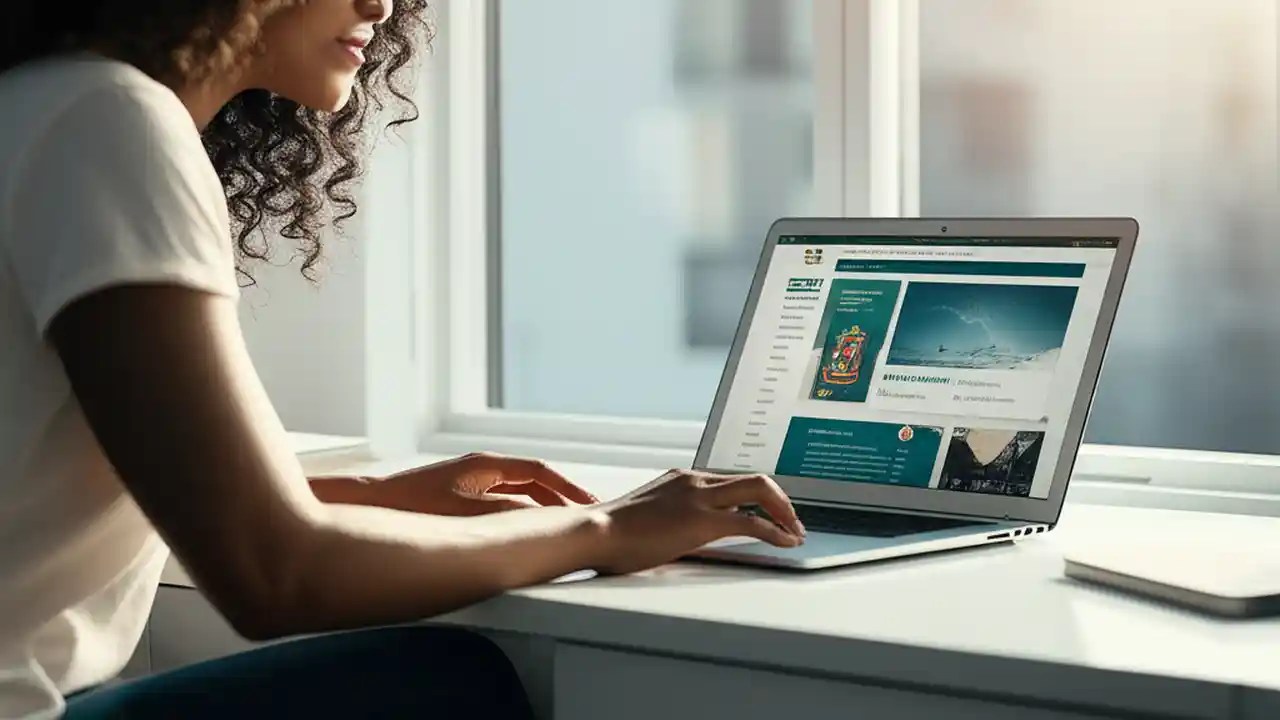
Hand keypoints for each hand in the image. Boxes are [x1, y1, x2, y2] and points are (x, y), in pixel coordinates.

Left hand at [364, 452, 598, 515]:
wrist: (376, 503)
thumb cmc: (416, 506)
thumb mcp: (467, 514)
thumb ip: (505, 515)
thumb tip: (540, 522)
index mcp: (486, 465)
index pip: (538, 471)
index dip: (566, 488)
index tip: (587, 505)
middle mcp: (482, 469)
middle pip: (532, 481)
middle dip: (559, 498)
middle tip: (584, 517)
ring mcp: (471, 481)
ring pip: (518, 493)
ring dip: (540, 507)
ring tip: (561, 527)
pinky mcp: (461, 496)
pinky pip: (502, 503)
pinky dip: (520, 515)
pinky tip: (525, 534)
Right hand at [592, 469, 805, 574]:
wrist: (595, 531)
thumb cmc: (611, 533)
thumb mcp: (648, 517)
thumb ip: (670, 519)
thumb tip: (679, 535)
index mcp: (682, 478)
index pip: (731, 480)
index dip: (757, 497)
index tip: (770, 512)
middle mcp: (694, 480)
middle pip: (752, 479)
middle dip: (779, 500)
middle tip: (792, 522)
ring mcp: (699, 496)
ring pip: (759, 490)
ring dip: (784, 512)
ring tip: (795, 532)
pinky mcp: (701, 519)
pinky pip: (751, 520)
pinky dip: (775, 530)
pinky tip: (785, 542)